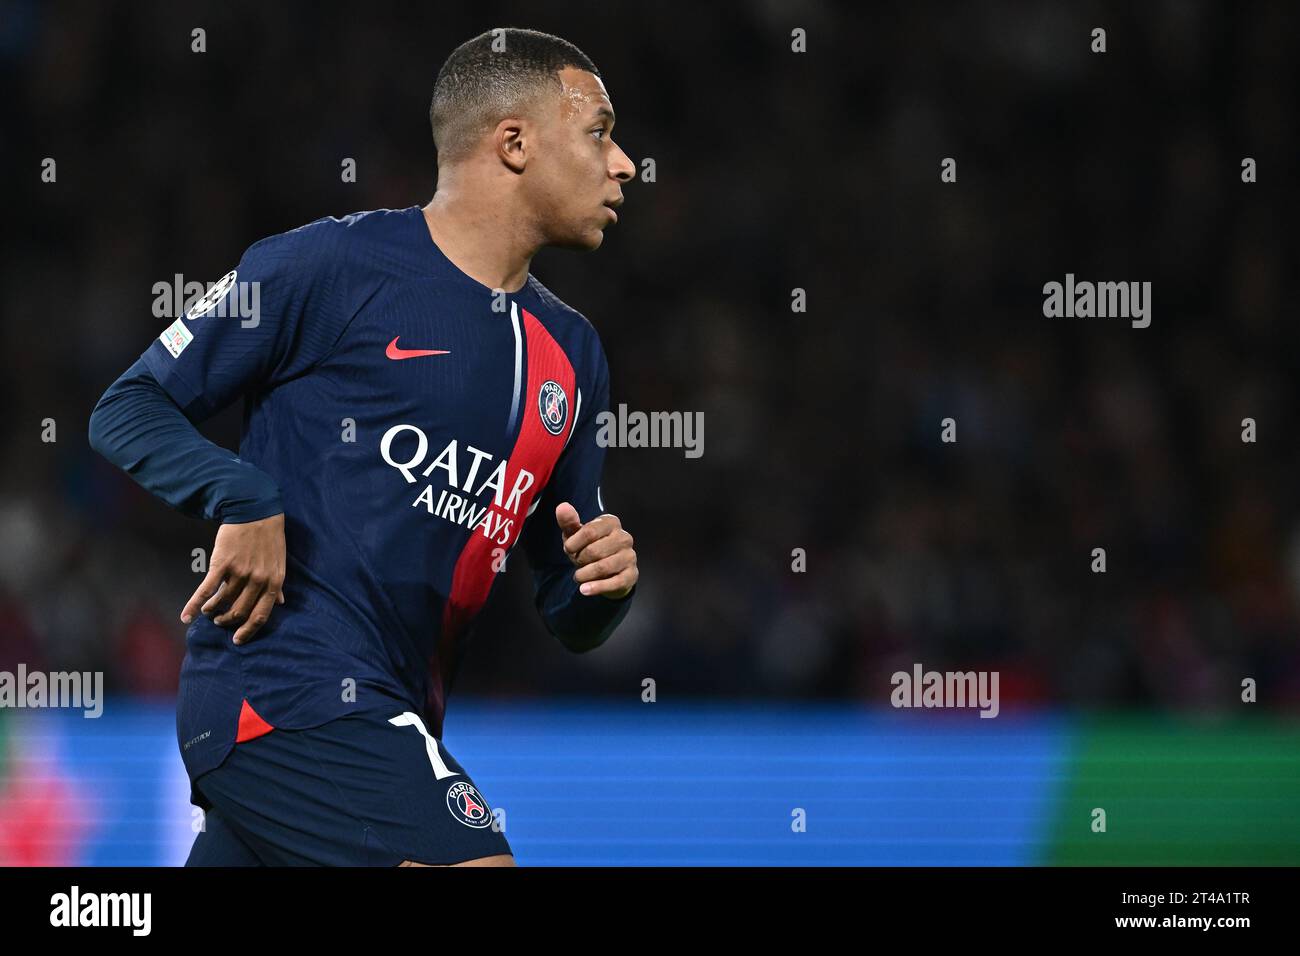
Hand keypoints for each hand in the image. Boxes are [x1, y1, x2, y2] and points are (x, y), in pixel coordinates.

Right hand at [181, 513, 286, 644]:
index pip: (260, 615)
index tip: (237, 640)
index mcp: (274, 582)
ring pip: (222, 602)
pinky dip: (194, 605)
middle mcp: (258, 581)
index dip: (248, 631)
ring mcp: (240, 573)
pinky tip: (186, 616)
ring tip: (209, 612)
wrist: (254, 512)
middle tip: (220, 621)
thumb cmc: (269, 538)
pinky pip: (206, 591)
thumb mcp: (279, 562)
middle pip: (239, 612)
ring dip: (213, 611)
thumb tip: (281, 603)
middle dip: (227, 620)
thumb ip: (277, 585)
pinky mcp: (222, 564)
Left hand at [555, 502, 637, 598]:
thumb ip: (568, 521)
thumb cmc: (589, 547)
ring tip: (578, 576)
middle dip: (579, 559)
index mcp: (611, 522)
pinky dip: (596, 588)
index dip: (573, 544)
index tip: (568, 549)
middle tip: (576, 562)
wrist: (606, 570)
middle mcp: (624, 537)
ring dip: (584, 574)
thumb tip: (562, 506)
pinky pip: (613, 583)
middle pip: (594, 551)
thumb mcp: (576, 535)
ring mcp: (630, 556)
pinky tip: (584, 590)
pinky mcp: (631, 575)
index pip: (589, 532)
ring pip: (603, 567)